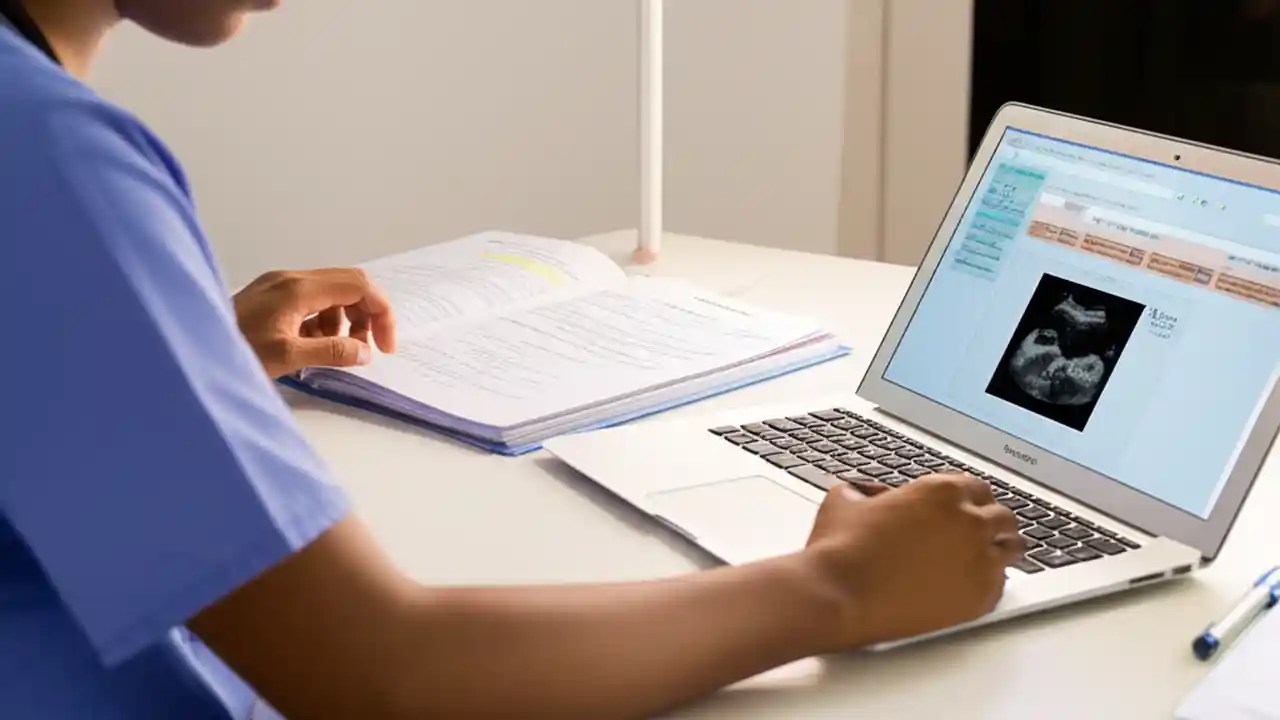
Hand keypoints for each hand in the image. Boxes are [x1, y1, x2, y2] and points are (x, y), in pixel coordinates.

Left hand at [234, 268, 396, 377]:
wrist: (186, 346)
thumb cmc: (234, 351)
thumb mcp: (286, 356)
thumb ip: (331, 351)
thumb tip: (364, 352)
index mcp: (298, 288)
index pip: (359, 286)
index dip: (381, 313)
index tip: (385, 347)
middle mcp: (291, 278)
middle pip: (350, 283)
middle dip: (367, 315)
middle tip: (368, 349)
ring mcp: (280, 285)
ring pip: (333, 292)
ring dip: (346, 320)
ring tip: (338, 350)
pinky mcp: (271, 295)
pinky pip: (313, 300)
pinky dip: (325, 321)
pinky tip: (314, 344)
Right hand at [801, 474, 1022, 649]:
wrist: (839, 594)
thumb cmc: (840, 550)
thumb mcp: (845, 500)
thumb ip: (866, 491)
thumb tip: (869, 495)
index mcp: (941, 491)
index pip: (978, 488)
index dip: (971, 500)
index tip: (968, 510)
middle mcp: (968, 521)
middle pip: (1003, 516)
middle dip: (992, 524)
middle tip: (981, 535)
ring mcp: (980, 559)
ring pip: (1013, 549)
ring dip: (1001, 551)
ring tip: (988, 560)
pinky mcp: (981, 596)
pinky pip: (1002, 585)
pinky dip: (991, 584)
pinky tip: (975, 587)